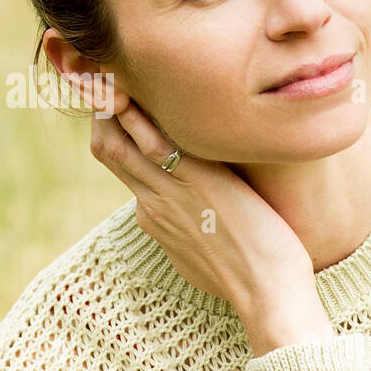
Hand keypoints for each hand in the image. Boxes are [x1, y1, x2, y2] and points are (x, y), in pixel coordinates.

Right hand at [83, 93, 332, 352]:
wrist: (268, 297)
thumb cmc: (249, 278)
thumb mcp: (204, 254)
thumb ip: (192, 231)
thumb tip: (193, 226)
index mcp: (152, 215)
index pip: (122, 165)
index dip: (117, 129)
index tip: (127, 103)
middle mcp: (151, 201)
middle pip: (106, 146)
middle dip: (102, 109)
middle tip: (113, 76)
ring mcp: (169, 192)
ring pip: (117, 140)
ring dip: (114, 104)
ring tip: (123, 73)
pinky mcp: (197, 182)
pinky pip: (155, 141)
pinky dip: (143, 115)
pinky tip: (150, 88)